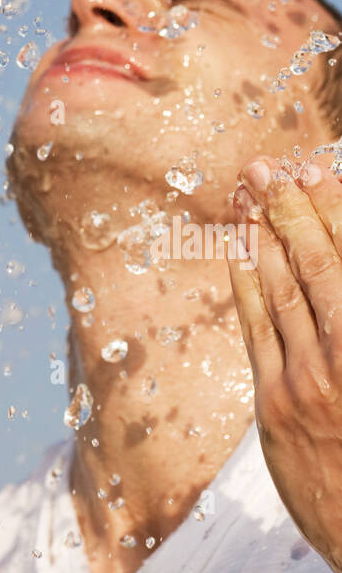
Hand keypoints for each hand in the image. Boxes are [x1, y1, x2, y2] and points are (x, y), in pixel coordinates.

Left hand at [229, 154, 341, 572]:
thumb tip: (330, 279)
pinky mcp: (277, 406)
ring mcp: (312, 380)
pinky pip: (258, 328)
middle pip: (318, 263)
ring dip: (264, 236)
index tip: (315, 171)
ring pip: (282, 290)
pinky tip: (240, 252)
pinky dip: (248, 283)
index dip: (333, 210)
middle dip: (291, 210)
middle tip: (269, 167)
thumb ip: (339, 310)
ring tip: (250, 194)